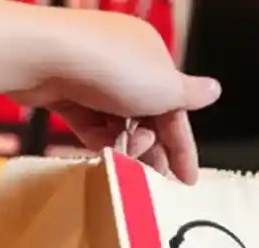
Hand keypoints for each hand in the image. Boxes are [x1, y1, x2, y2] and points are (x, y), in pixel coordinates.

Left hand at [12, 9, 219, 182]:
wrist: (45, 56)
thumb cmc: (111, 68)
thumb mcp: (163, 86)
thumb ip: (189, 96)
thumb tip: (214, 91)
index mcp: (152, 56)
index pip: (176, 104)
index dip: (183, 144)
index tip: (187, 179)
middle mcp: (124, 63)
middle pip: (146, 115)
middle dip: (152, 148)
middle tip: (157, 180)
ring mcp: (93, 77)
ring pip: (117, 122)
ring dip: (125, 146)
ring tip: (127, 164)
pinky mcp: (66, 91)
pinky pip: (90, 122)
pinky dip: (98, 138)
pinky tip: (103, 153)